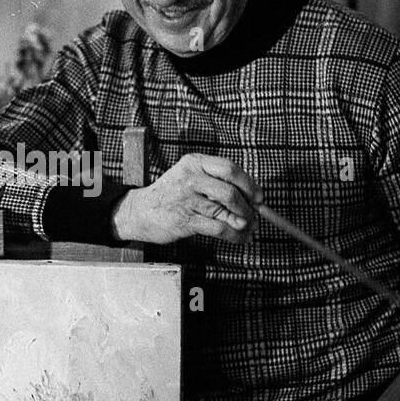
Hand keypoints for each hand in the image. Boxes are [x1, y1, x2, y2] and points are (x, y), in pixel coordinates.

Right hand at [111, 153, 262, 244]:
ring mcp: (186, 200)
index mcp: (195, 163)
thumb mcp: (192, 180)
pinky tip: (239, 238)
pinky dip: (234, 236)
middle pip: (230, 191)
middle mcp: (190, 178)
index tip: (259, 197)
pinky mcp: (185, 221)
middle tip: (254, 217)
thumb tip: (253, 202)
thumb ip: (219, 186)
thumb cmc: (172, 195)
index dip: (249, 184)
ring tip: (248, 229)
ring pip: (226, 212)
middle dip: (247, 207)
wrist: (140, 212)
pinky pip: (218, 229)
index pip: (230, 169)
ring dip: (244, 224)